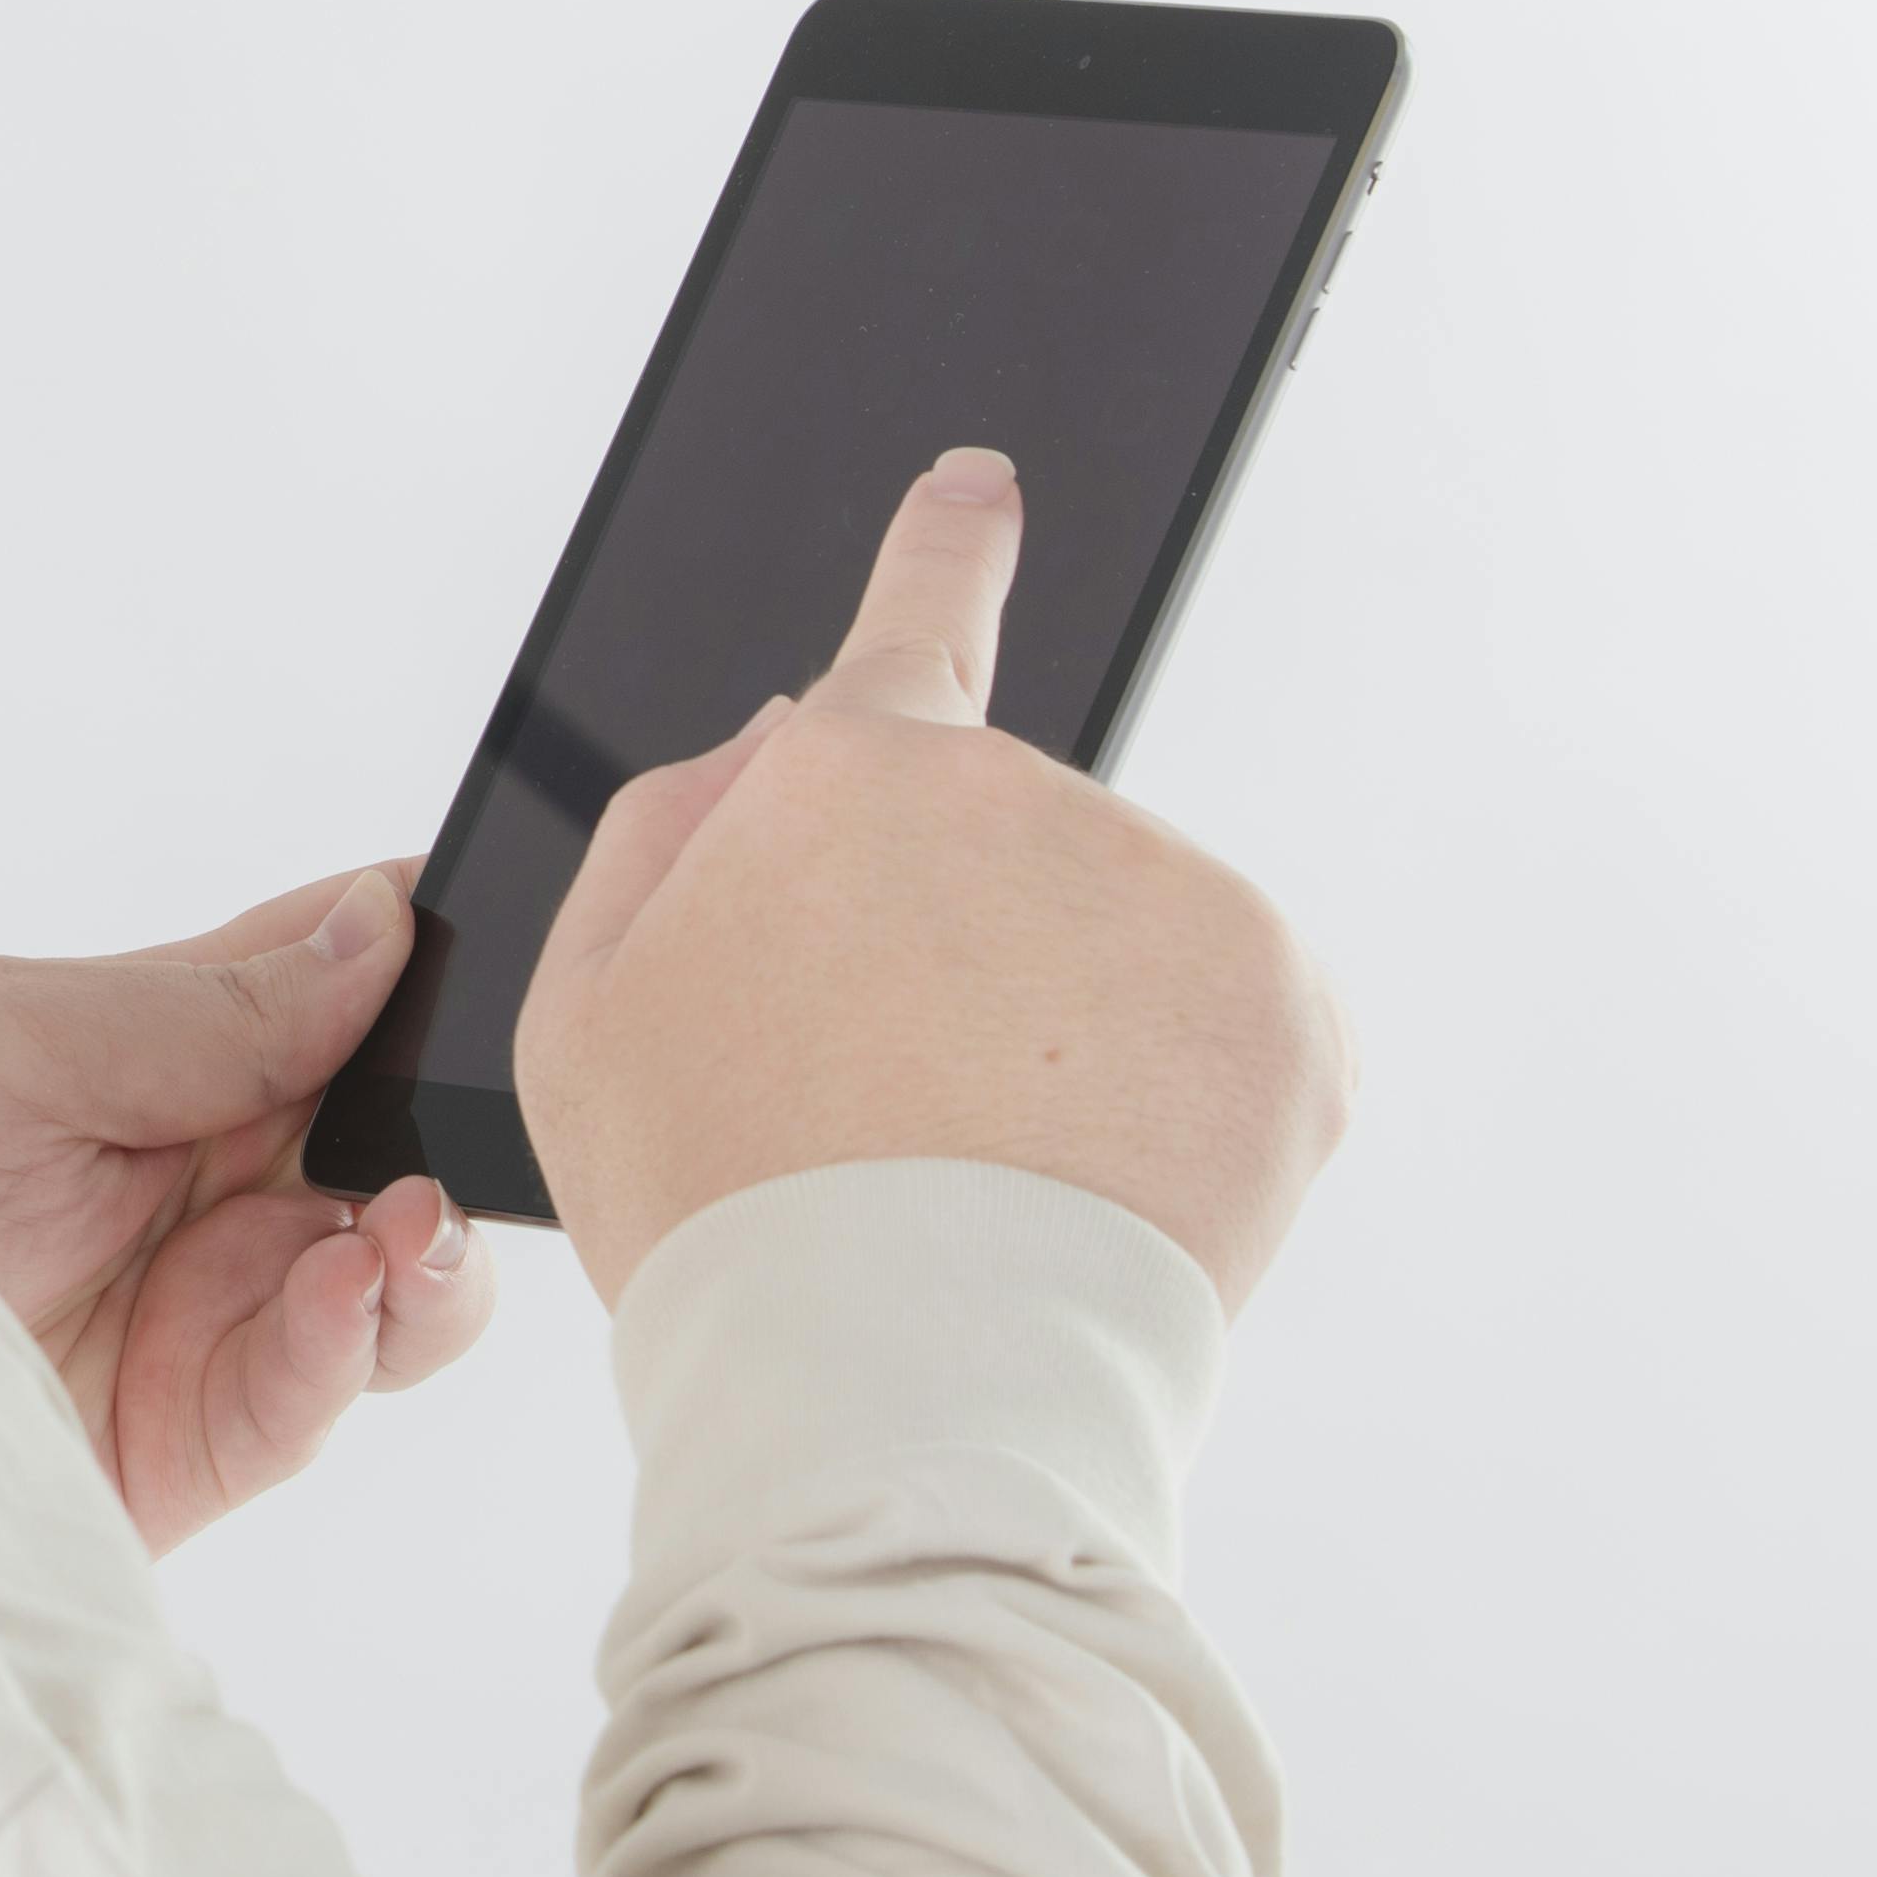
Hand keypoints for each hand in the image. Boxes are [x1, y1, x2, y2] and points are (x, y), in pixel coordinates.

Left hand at [0, 869, 499, 1554]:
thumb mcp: (12, 1040)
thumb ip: (206, 1004)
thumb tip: (379, 918)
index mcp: (161, 1052)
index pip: (334, 986)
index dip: (427, 959)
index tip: (505, 938)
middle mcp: (204, 1179)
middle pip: (402, 1141)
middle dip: (459, 1123)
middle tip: (470, 1109)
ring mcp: (210, 1310)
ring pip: (403, 1278)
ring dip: (431, 1246)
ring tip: (407, 1220)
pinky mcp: (201, 1435)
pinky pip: (322, 1384)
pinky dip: (354, 1335)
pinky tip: (339, 1285)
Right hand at [516, 446, 1359, 1313]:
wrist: (905, 1392)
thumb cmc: (727, 1215)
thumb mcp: (589, 1014)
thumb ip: (667, 837)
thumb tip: (775, 744)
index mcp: (846, 778)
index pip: (913, 621)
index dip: (946, 551)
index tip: (983, 485)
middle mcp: (1023, 793)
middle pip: (1005, 859)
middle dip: (970, 959)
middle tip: (895, 1113)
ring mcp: (1169, 891)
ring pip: (1121, 950)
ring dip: (1078, 1039)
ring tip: (991, 1176)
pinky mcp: (1287, 1003)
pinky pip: (1232, 1031)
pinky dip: (1183, 1107)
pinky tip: (1098, 1185)